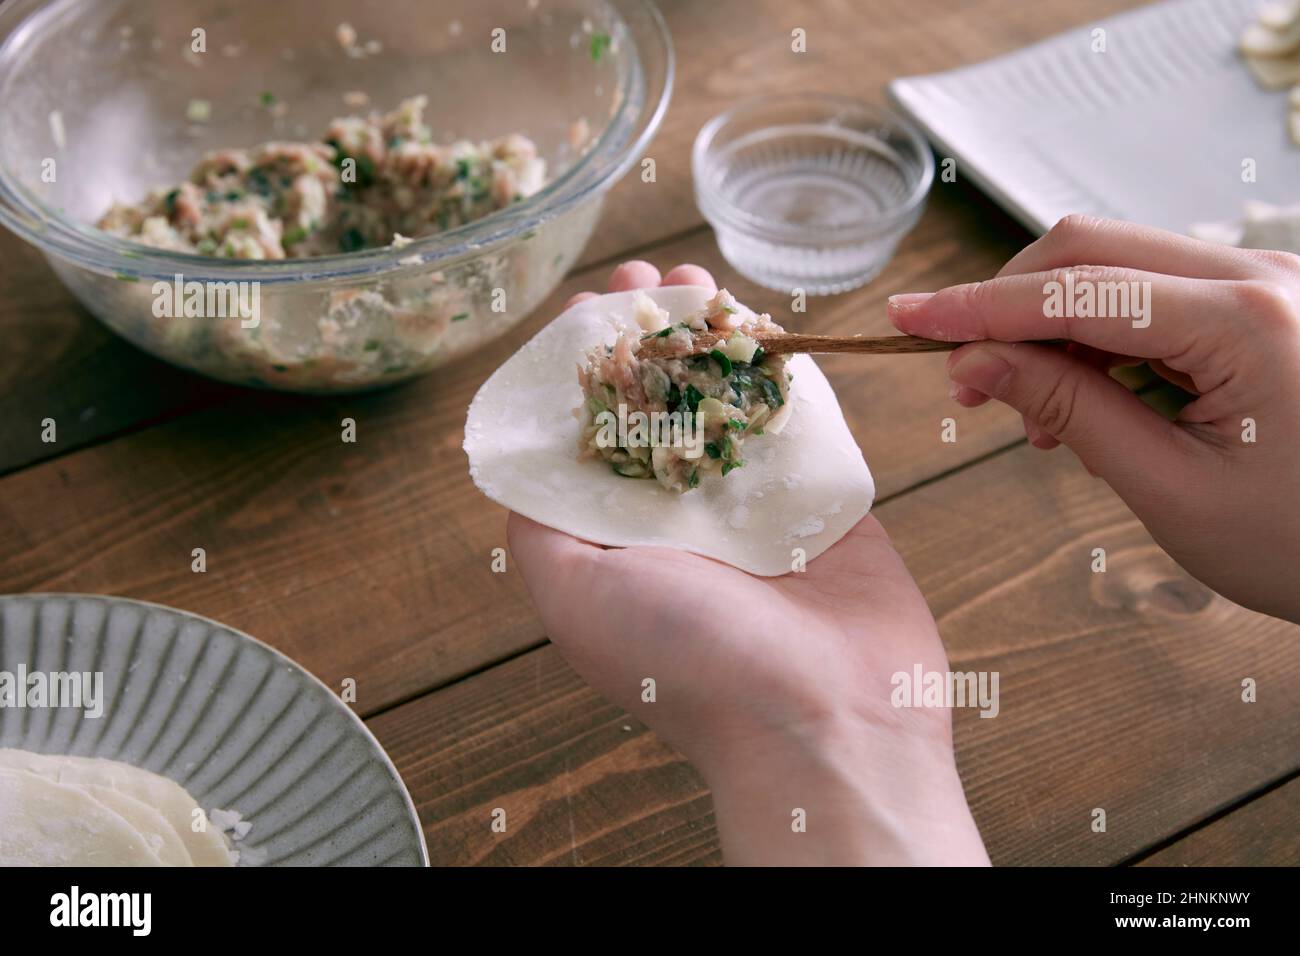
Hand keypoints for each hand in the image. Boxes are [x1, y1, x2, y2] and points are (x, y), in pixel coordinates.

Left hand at [509, 262, 989, 865]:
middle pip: (657, 404)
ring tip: (698, 282)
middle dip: (646, 335)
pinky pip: (796, 423)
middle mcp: (679, 519)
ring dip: (707, 339)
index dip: (584, 363)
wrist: (827, 719)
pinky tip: (761, 327)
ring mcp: (752, 508)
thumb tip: (521, 453)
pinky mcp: (820, 502)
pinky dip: (776, 372)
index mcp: (616, 537)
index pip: (589, 431)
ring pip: (724, 402)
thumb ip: (536, 520)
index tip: (592, 305)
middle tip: (650, 278)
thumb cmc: (689, 662)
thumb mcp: (573, 593)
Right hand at [889, 216, 1299, 623]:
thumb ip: (1071, 410)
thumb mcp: (1173, 490)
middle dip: (1011, 309)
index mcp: (1246, 321)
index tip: (907, 320)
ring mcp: (1269, 284)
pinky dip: (1102, 339)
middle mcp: (1262, 276)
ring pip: (1120, 269)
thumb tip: (979, 362)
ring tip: (1038, 419)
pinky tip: (1090, 403)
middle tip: (967, 381)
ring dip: (1055, 327)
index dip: (977, 307)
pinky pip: (1157, 296)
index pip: (1073, 290)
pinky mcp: (1266, 306)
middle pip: (1092, 251)